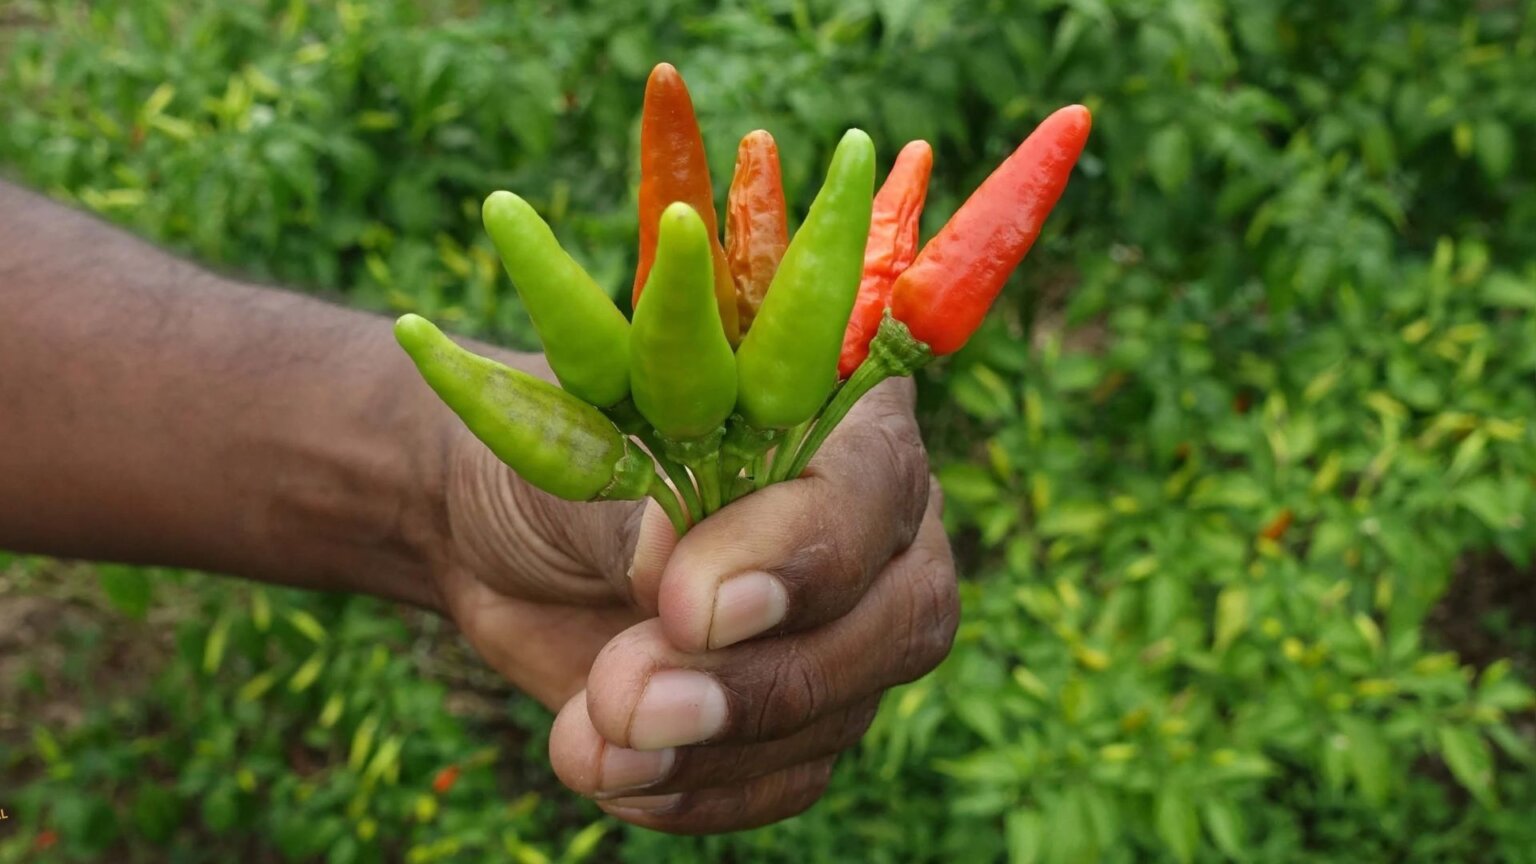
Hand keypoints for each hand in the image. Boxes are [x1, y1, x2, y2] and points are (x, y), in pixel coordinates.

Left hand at [429, 377, 957, 833]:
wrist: (500, 543)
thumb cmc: (551, 465)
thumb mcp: (572, 460)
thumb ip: (634, 505)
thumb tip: (668, 565)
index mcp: (842, 416)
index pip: (872, 485)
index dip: (799, 554)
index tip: (689, 607)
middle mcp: (877, 522)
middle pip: (900, 617)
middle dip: (761, 676)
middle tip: (627, 697)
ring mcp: (852, 626)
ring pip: (842, 709)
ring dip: (712, 746)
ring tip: (590, 742)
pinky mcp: (806, 712)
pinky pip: (794, 775)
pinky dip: (701, 789)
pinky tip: (614, 773)